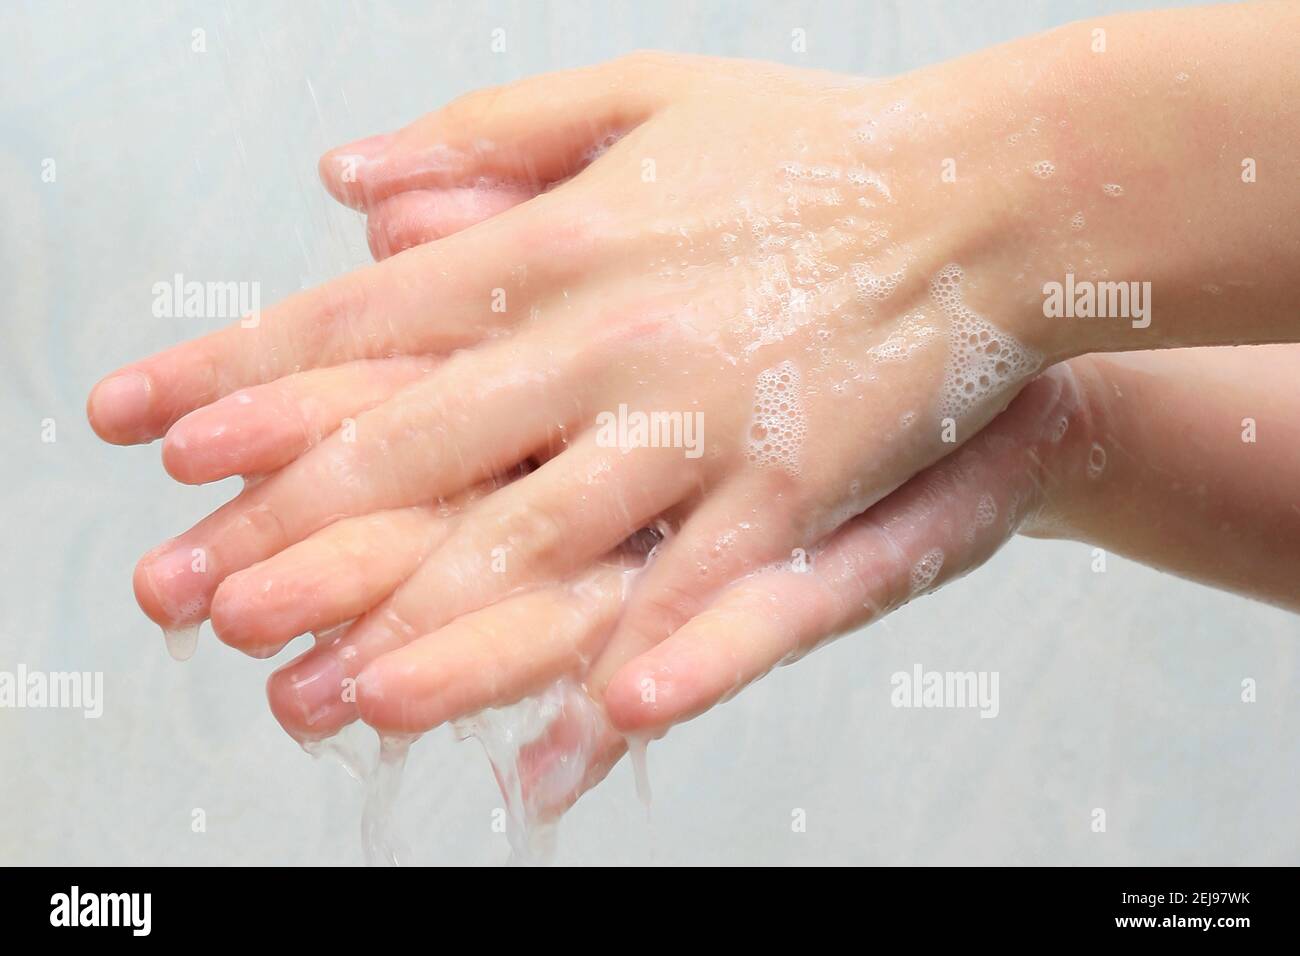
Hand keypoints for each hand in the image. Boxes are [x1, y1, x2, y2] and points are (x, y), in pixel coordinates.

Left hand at [93, 54, 1062, 699]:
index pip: (373, 319)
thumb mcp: (645, 97)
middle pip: (425, 447)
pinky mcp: (796, 496)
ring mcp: (705, 425)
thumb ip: (490, 134)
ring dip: (429, 628)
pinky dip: (628, 677)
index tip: (151, 433)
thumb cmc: (809, 151)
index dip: (254, 380)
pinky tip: (562, 752)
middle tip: (188, 596)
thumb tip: (348, 183)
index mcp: (567, 241)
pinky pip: (697, 605)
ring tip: (331, 698)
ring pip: (540, 545)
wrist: (992, 198)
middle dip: (295, 529)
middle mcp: (613, 337)